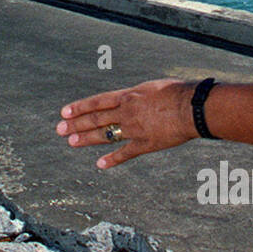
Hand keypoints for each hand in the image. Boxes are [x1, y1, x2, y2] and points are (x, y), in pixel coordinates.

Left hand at [56, 78, 196, 168]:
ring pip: (105, 135)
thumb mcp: (152, 87)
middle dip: (76, 124)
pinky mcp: (146, 143)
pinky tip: (100, 164)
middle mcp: (126, 112)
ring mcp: (134, 129)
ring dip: (87, 139)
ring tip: (71, 142)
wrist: (193, 106)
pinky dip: (113, 159)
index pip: (97, 102)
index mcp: (128, 96)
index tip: (64, 112)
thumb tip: (130, 98)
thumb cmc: (177, 92)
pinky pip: (126, 153)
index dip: (79, 108)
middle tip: (59, 130)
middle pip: (96, 119)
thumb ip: (138, 95)